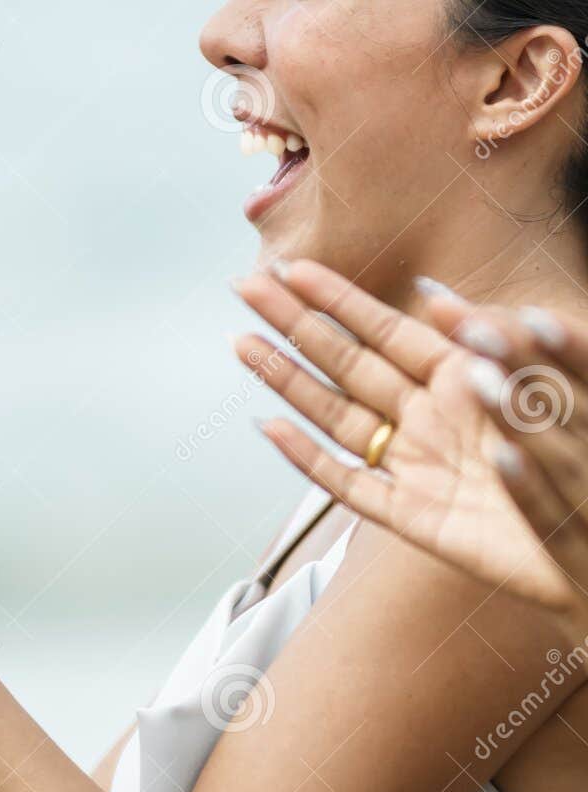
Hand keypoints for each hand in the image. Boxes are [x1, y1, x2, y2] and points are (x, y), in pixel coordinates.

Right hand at [232, 259, 582, 623]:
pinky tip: (270, 428)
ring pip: (335, 416)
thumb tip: (431, 294)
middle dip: (295, 325)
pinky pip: (350, 486)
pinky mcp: (413, 518)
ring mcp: (416, 468)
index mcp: (463, 379)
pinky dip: (308, 460)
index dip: (336, 300)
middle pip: (347, 364)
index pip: (385, 329)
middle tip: (245, 287)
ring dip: (286, 381)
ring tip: (243, 344)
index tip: (291, 269)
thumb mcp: (552, 376)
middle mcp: (429, 419)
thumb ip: (494, 338)